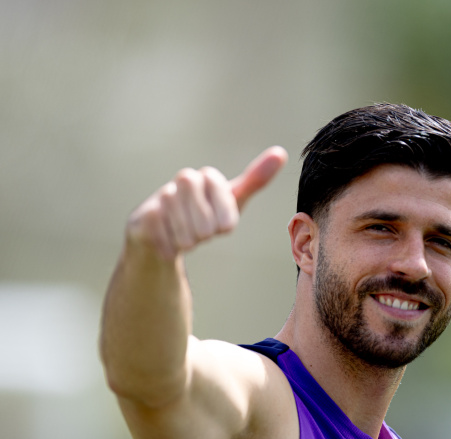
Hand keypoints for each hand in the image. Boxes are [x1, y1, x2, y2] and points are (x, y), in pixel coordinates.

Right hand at [126, 146, 287, 259]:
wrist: (163, 237)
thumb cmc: (203, 216)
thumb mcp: (232, 201)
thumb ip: (255, 180)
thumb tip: (281, 152)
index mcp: (207, 177)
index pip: (225, 200)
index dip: (224, 218)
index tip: (222, 225)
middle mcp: (183, 181)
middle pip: (205, 222)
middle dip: (205, 233)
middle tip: (201, 232)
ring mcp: (161, 197)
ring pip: (185, 232)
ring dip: (188, 241)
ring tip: (185, 237)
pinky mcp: (142, 216)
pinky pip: (165, 239)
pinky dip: (170, 247)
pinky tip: (168, 242)